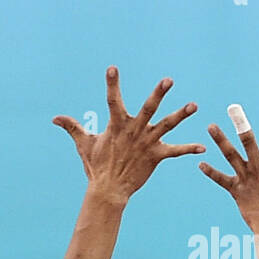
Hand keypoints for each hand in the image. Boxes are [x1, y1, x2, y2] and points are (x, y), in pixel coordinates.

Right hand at [53, 67, 203, 204]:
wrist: (109, 190)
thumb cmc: (96, 166)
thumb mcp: (84, 144)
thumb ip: (72, 127)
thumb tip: (54, 118)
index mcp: (117, 125)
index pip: (112, 100)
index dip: (113, 84)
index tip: (113, 68)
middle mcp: (134, 130)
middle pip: (149, 108)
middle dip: (159, 93)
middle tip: (168, 80)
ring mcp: (146, 142)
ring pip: (167, 125)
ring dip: (181, 115)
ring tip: (194, 105)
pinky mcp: (156, 156)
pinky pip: (175, 151)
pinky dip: (189, 149)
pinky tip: (203, 147)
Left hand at [199, 103, 258, 234]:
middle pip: (248, 140)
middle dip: (240, 123)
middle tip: (232, 107)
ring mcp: (246, 178)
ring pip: (230, 155)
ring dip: (220, 140)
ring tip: (210, 126)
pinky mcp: (236, 191)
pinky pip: (221, 180)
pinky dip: (211, 172)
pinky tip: (200, 164)